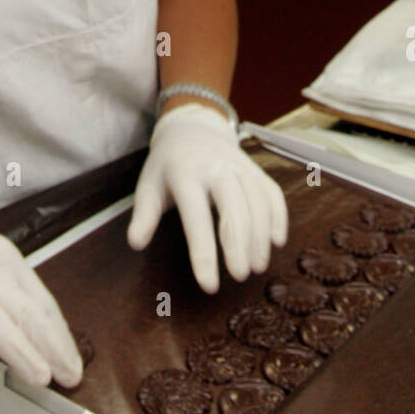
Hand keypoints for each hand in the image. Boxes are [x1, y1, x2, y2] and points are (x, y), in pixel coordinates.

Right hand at [0, 176, 82, 386]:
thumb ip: (3, 284)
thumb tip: (30, 323)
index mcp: (2, 257)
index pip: (40, 303)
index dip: (60, 336)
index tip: (71, 361)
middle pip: (25, 314)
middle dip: (51, 348)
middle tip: (68, 375)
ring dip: (21, 352)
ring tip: (39, 376)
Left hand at [127, 104, 287, 292]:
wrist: (193, 128)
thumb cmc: (168, 165)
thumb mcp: (149, 185)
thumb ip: (144, 215)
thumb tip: (135, 243)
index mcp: (184, 173)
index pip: (195, 216)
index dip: (203, 252)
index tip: (208, 285)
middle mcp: (215, 166)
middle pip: (233, 205)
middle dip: (239, 243)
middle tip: (240, 275)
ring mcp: (239, 165)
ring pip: (257, 199)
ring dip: (260, 235)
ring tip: (258, 266)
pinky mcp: (255, 168)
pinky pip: (272, 191)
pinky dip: (278, 216)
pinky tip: (276, 241)